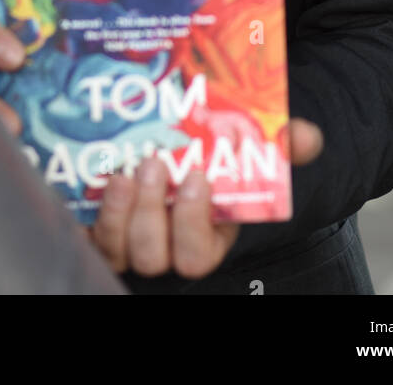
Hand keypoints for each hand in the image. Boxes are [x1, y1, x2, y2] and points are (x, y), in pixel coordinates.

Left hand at [89, 116, 323, 278]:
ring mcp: (127, 240)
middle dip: (152, 214)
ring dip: (118, 214)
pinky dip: (89, 213)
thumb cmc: (213, 158)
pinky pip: (87, 237)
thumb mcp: (248, 151)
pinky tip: (95, 180)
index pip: (197, 253)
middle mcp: (163, 245)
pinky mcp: (98, 226)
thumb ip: (280, 144)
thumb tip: (306, 137)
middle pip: (154, 256)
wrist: (171, 147)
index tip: (197, 178)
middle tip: (155, 165)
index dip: (193, 223)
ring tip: (123, 172)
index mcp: (204, 236)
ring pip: (118, 249)